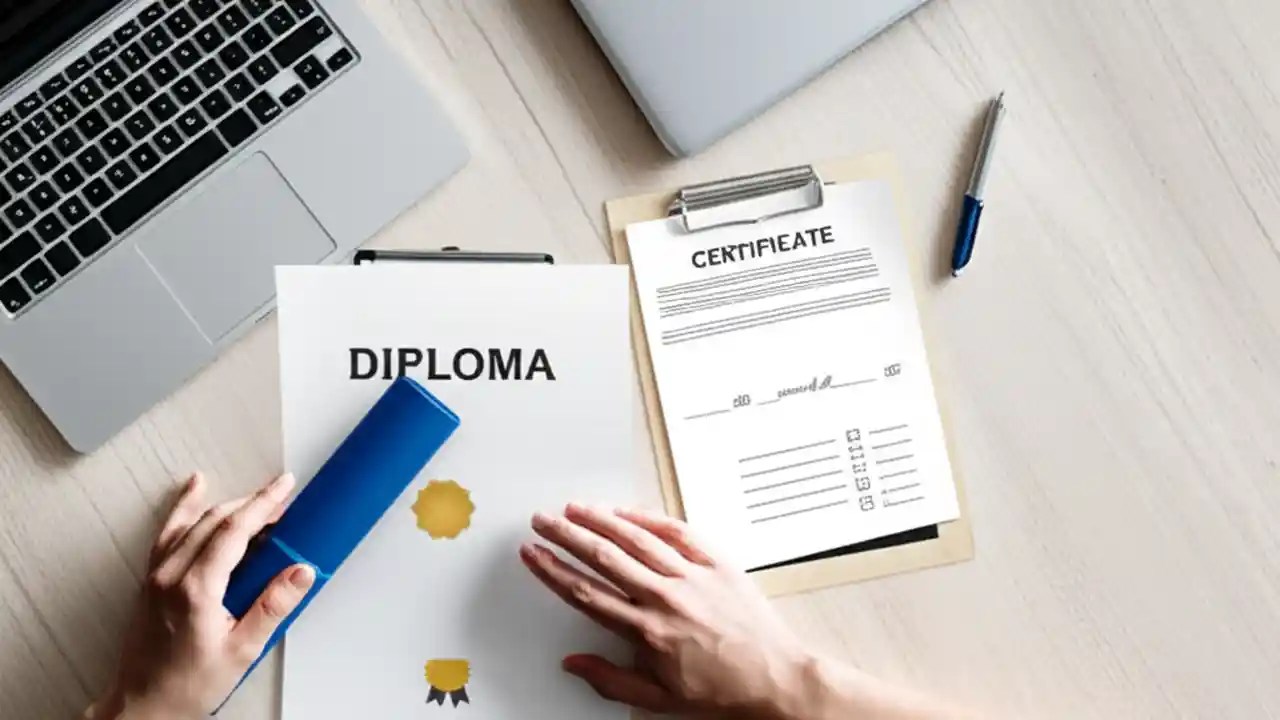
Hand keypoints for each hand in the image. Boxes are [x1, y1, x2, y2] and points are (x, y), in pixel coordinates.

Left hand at [90, 473, 315, 719]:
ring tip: (252, 496)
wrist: (144, 706)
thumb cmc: (187, 686)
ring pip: (191, 522)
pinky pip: (168, 533)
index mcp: (196, 590)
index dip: (263, 504)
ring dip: (225, 503)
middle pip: (215, 520)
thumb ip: (273, 606)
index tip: (284, 488)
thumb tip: (300, 573)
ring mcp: (156, 576)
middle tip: (281, 498)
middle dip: (251, 503)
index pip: (234, 530)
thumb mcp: (243, 650)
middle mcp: (171, 576)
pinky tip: (194, 491)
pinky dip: (183, 508)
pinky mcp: (151, 581)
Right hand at [521, 505, 958, 718]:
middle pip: (604, 558)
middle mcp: (665, 598)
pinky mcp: (717, 564)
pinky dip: (649, 518)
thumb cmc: (721, 690)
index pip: (586, 593)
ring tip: (575, 508)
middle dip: (567, 536)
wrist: (775, 679)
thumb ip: (610, 679)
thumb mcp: (658, 698)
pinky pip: (678, 532)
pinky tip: (627, 510)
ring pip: (636, 539)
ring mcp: (692, 577)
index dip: (553, 571)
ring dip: (601, 520)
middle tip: (542, 521)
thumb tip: (573, 664)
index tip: (533, 554)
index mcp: (647, 631)